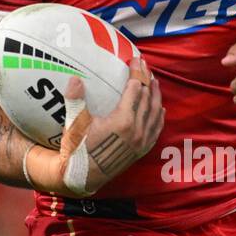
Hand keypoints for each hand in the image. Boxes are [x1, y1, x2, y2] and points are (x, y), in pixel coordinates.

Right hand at [26, 59, 163, 195]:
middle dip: (147, 80)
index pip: (135, 90)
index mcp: (123, 121)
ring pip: (155, 113)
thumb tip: (75, 79)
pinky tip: (160, 109)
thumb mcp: (74, 123)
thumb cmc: (77, 148)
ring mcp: (141, 141)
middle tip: (145, 66)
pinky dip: (159, 117)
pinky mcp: (141, 150)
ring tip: (154, 82)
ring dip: (156, 96)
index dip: (136, 72)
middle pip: (147, 99)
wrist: (82, 176)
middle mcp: (137, 130)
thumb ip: (75, 99)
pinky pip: (156, 130)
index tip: (136, 59)